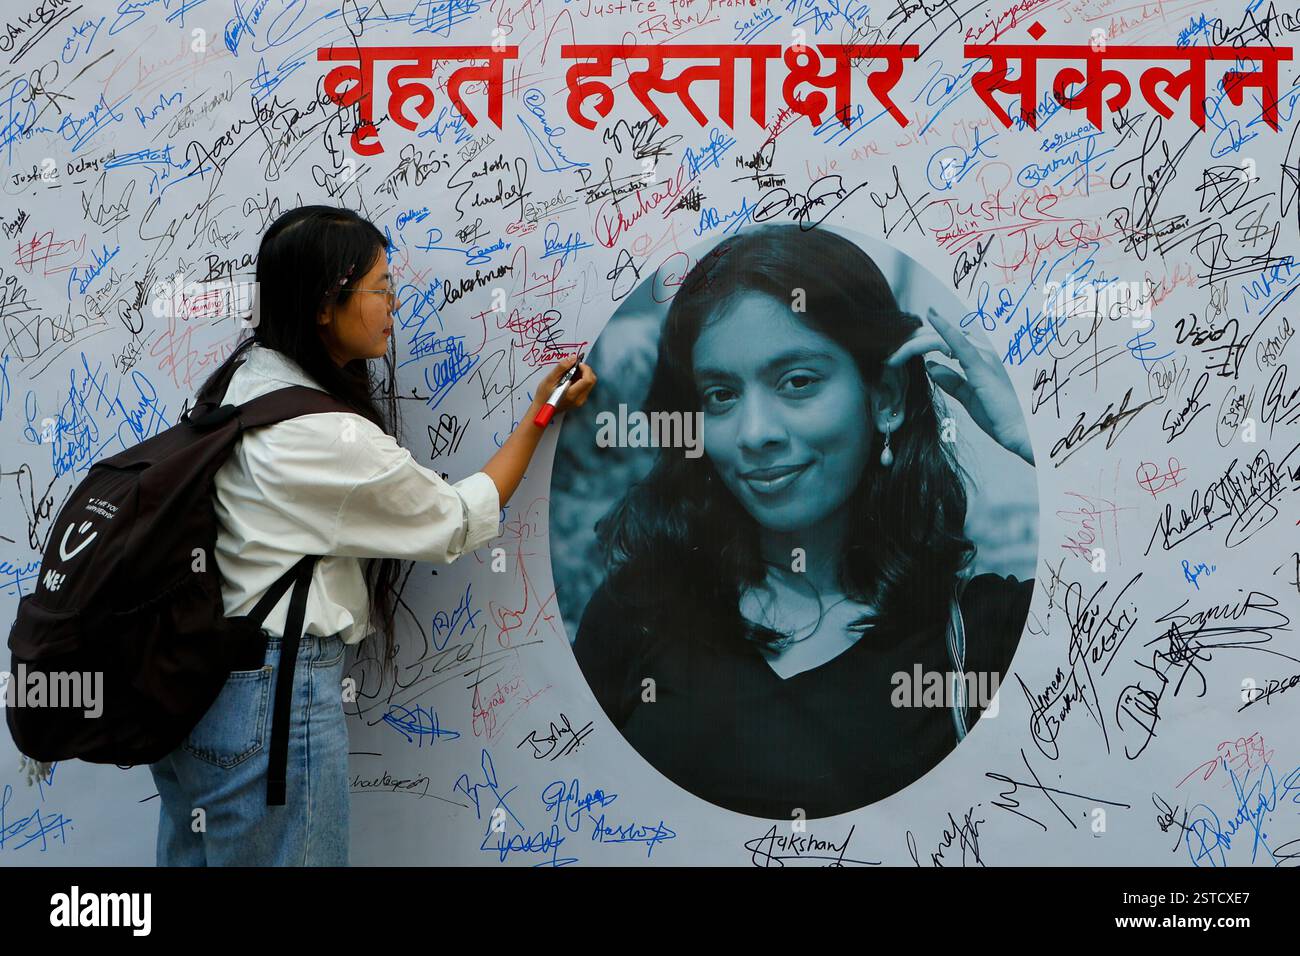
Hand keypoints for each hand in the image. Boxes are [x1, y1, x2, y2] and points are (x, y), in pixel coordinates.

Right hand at [535, 356, 596, 414]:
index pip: (588, 379)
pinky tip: (571, 379)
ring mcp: (581, 401)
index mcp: (572, 394)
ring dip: (583, 374)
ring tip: (571, 373)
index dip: (585, 368)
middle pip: (592, 380)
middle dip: (585, 370)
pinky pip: (586, 387)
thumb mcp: (549, 379)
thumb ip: (562, 367)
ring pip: (590, 383)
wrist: (542, 409)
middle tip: (574, 366)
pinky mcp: (580, 400)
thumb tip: (573, 358)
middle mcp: (579, 399)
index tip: (577, 364)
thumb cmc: (544, 395)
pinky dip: (581, 380)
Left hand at [886, 308, 1034, 465]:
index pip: (946, 341)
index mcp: (979, 358)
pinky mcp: (982, 366)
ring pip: (943, 339)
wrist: (1020, 432)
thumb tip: (930, 366)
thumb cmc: (999, 416)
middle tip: (891, 354)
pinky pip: (960, 343)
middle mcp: (983, 351)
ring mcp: (984, 356)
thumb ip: (950, 380)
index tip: (901, 350)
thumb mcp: (968, 396)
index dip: (922, 343)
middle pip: (941, 338)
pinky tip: (931, 318)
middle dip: (914, 343)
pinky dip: (945, 329)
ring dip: (916, 344)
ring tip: (895, 354)